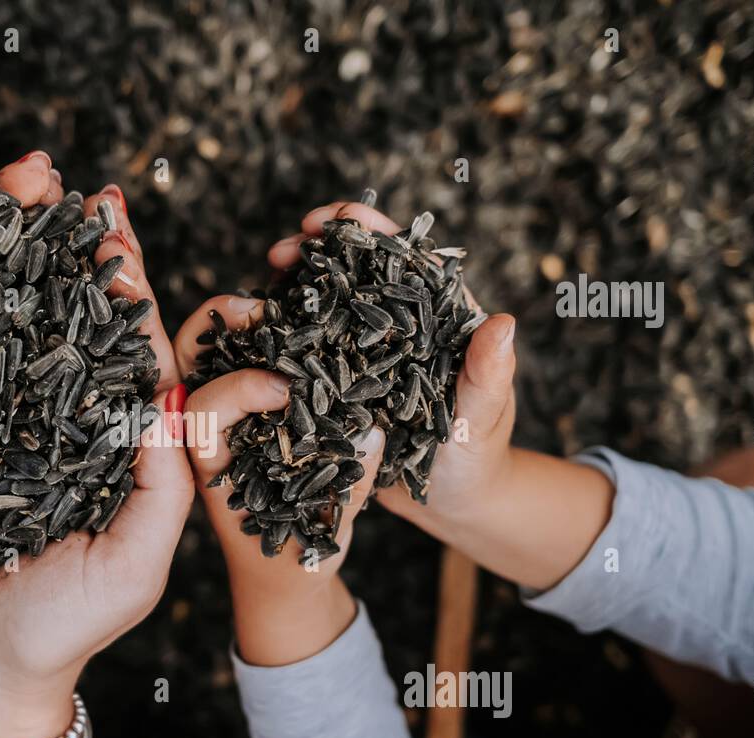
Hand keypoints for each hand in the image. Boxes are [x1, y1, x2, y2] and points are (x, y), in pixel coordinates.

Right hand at [0, 163, 192, 737]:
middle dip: (61, 253)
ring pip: (5, 334)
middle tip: (50, 180)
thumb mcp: (132, 566)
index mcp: (118, 450)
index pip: (127, 351)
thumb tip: (183, 393)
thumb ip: (165, 486)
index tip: (113, 221)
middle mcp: (63, 432)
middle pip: (67, 325)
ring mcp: (4, 437)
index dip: (123, 284)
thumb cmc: (62, 632)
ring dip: (2, 266)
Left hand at [173, 296, 383, 665]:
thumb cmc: (295, 566)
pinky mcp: (257, 398)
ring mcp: (230, 407)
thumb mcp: (319, 542)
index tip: (281, 389)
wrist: (288, 575)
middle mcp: (208, 426)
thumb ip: (346, 492)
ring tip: (282, 274)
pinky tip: (303, 290)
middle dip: (218, 323)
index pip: (202, 409)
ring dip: (245, 310)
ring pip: (222, 342)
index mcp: (206, 461)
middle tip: (257, 306)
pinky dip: (274, 319)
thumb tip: (373, 433)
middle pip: (193, 357)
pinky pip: (257, 348)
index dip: (238, 390)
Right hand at [267, 198, 518, 527]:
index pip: (405, 260)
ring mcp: (363, 357)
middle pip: (355, 276)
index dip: (372, 231)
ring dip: (291, 291)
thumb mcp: (483, 417)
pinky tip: (251, 335)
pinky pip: (307, 357)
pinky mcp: (338, 389)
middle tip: (282, 251)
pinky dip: (280, 341)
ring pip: (325, 310)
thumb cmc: (478, 459)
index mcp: (437, 319)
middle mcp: (396, 329)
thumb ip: (489, 374)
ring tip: (258, 285)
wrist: (454, 504)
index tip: (340, 217)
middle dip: (317, 253)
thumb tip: (502, 323)